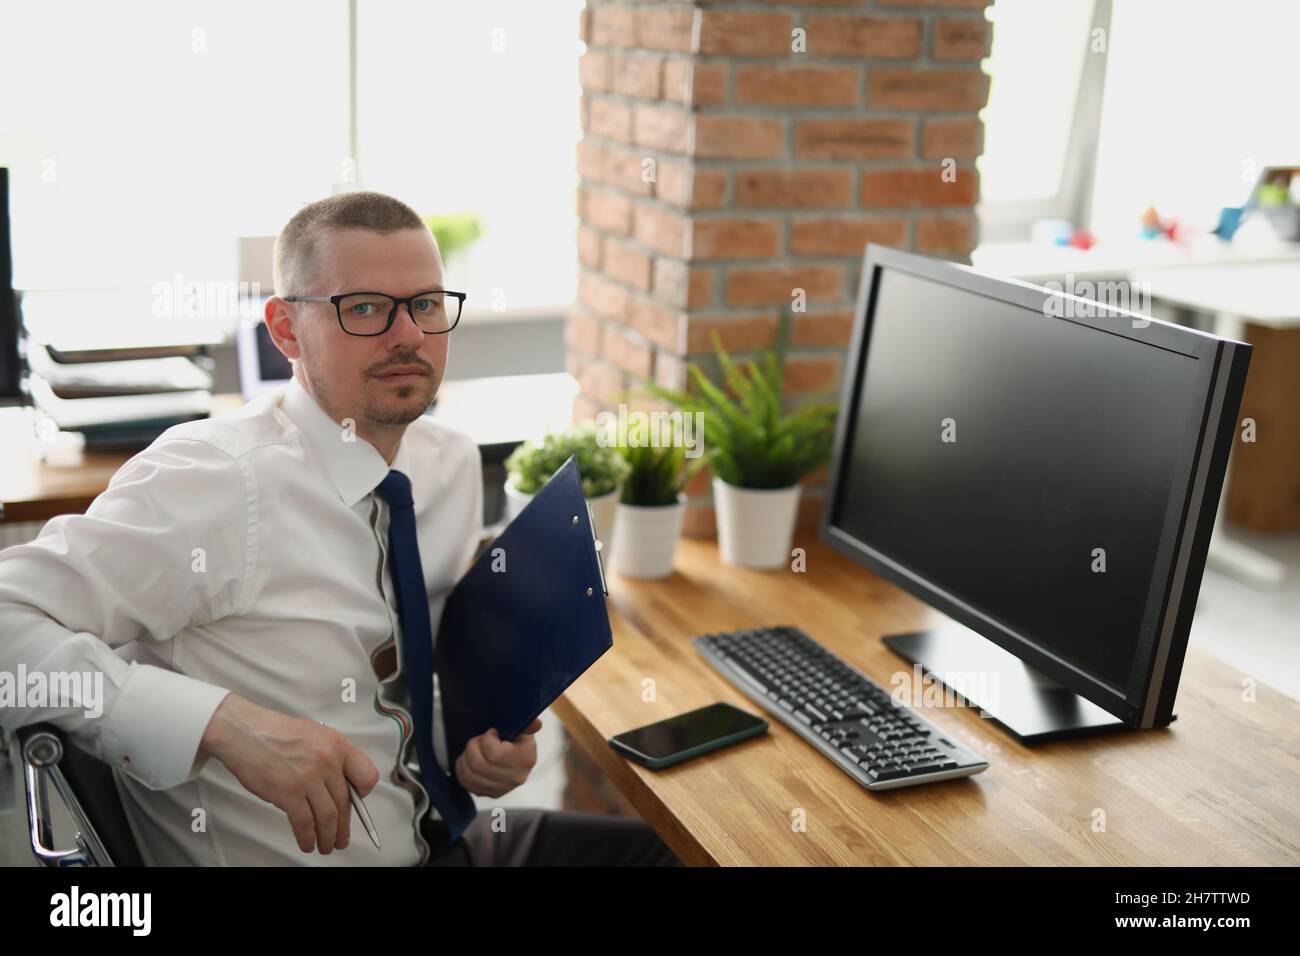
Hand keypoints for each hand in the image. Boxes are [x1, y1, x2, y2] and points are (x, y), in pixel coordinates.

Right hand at [198, 694, 379, 854]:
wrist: (244, 731)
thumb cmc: (274, 732)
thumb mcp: (314, 735)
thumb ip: (330, 757)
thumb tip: (337, 783)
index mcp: (337, 745)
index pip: (367, 775)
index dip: (363, 795)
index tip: (357, 806)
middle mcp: (328, 761)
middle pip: (345, 803)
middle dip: (344, 827)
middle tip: (342, 838)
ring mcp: (309, 778)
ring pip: (328, 817)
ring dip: (329, 837)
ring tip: (327, 846)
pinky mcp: (289, 792)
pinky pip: (305, 823)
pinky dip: (308, 838)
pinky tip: (307, 843)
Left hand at [454, 717, 541, 797]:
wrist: (517, 756)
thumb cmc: (517, 738)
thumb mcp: (523, 728)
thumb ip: (527, 724)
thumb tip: (537, 724)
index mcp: (526, 760)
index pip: (495, 754)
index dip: (487, 739)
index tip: (492, 732)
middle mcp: (516, 778)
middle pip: (478, 765)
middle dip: (472, 747)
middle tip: (479, 739)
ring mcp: (502, 789)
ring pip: (469, 774)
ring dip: (465, 757)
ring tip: (473, 749)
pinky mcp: (489, 794)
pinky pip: (465, 783)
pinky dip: (462, 769)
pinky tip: (468, 760)